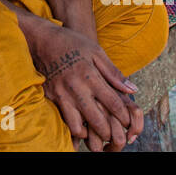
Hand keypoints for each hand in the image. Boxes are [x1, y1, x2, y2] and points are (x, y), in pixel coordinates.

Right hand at [29, 22, 141, 150]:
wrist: (42, 40)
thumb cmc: (72, 43)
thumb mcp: (96, 52)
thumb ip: (113, 73)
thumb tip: (133, 90)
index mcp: (90, 75)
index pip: (113, 103)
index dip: (124, 116)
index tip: (128, 123)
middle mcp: (76, 88)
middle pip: (97, 120)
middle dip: (108, 132)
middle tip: (114, 135)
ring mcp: (61, 94)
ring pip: (77, 126)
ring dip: (88, 133)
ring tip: (95, 133)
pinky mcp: (50, 97)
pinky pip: (62, 120)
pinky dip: (72, 127)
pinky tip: (79, 125)